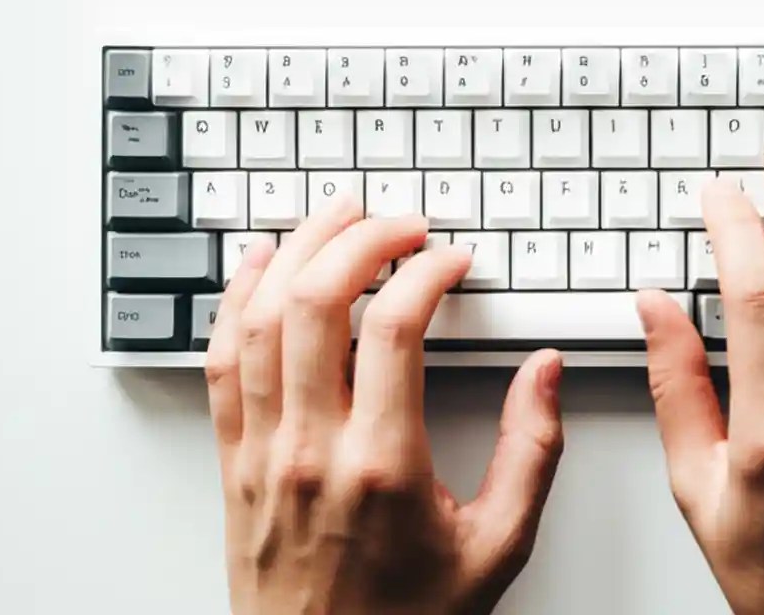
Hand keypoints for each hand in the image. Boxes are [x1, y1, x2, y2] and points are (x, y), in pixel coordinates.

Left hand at [205, 198, 563, 614]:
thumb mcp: (497, 546)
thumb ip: (531, 451)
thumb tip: (543, 371)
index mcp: (383, 464)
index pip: (394, 326)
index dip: (427, 271)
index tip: (453, 260)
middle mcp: (311, 447)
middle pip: (318, 302)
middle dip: (359, 238)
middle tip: (397, 221)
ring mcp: (260, 450)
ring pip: (261, 318)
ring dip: (296, 250)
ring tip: (333, 217)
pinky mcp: (232, 461)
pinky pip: (220, 361)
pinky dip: (235, 300)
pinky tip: (258, 267)